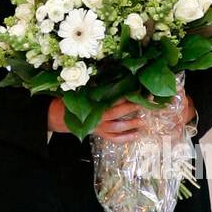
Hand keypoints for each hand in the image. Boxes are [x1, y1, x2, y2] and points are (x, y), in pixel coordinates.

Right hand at [48, 91, 197, 139]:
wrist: (62, 116)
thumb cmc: (76, 99)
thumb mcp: (85, 89)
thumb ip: (100, 85)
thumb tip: (119, 73)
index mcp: (94, 102)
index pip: (113, 97)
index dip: (128, 94)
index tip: (140, 89)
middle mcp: (97, 116)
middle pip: (119, 112)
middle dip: (135, 107)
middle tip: (149, 102)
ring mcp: (99, 127)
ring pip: (118, 128)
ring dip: (133, 124)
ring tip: (145, 121)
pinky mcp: (101, 135)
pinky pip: (115, 139)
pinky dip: (127, 138)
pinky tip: (138, 134)